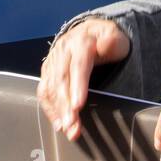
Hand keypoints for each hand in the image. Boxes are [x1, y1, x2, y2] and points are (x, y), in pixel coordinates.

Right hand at [39, 18, 130, 139]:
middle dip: (65, 104)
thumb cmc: (105, 38)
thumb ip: (113, 41)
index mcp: (80, 42)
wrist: (88, 31)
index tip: (78, 105)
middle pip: (61, 79)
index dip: (77, 85)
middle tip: (71, 125)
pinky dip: (49, 108)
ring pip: (51, 86)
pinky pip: (44, 90)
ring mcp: (53, 60)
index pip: (78, 65)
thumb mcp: (116, 36)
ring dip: (57, 109)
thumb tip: (107, 42)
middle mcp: (63, 50)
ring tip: (67, 129)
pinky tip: (57, 123)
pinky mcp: (48, 69)